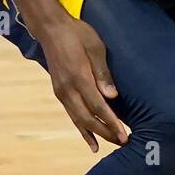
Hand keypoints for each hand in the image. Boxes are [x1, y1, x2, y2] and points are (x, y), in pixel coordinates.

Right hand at [38, 13, 129, 151]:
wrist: (51, 29)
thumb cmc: (78, 34)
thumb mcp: (95, 47)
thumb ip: (103, 73)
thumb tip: (112, 96)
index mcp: (79, 76)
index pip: (98, 106)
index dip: (111, 122)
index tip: (123, 134)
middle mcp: (68, 89)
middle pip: (88, 118)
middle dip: (105, 132)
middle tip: (123, 142)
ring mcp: (61, 92)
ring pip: (78, 119)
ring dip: (94, 134)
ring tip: (110, 144)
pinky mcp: (59, 92)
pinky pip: (72, 115)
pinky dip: (81, 129)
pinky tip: (89, 140)